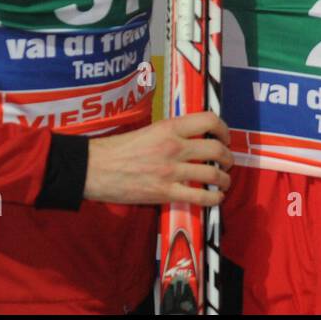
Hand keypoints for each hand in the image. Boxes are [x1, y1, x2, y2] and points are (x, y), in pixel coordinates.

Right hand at [84, 111, 232, 206]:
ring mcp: (170, 171)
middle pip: (216, 149)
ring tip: (224, 181)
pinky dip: (214, 199)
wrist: (92, 168)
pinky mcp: (164, 193)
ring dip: (224, 179)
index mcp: (169, 127)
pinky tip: (216, 198)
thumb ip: (171, 134)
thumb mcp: (148, 131)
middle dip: (228, 156)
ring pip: (213, 174)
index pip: (209, 120)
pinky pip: (200, 197)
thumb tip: (192, 139)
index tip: (224, 136)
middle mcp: (174, 146)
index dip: (224, 129)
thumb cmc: (117, 149)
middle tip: (227, 161)